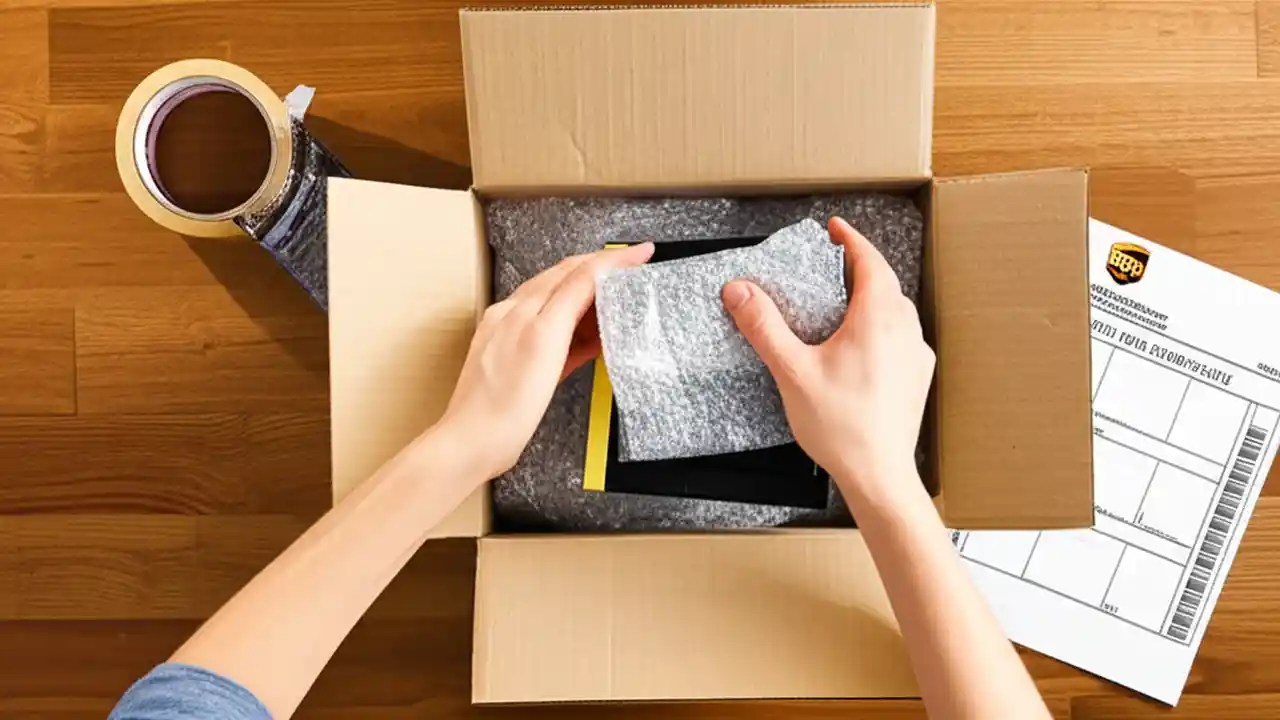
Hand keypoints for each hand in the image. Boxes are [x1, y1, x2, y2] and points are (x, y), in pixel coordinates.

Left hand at [441, 243, 654, 479]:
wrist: (469, 442)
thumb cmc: (506, 412)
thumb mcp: (548, 356)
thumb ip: (572, 315)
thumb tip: (595, 285)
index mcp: (528, 313)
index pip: (580, 273)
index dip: (614, 260)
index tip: (642, 252)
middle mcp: (513, 313)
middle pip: (563, 275)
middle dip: (599, 266)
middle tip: (631, 266)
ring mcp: (504, 328)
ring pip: (550, 292)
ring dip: (582, 285)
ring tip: (611, 293)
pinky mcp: (500, 345)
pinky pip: (537, 315)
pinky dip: (563, 311)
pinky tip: (578, 327)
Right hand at [721, 217, 934, 503]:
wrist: (879, 475)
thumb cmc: (841, 427)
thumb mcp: (792, 371)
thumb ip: (765, 327)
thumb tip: (740, 290)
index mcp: (877, 320)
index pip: (870, 261)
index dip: (851, 240)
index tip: (835, 228)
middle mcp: (904, 331)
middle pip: (884, 284)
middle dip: (859, 268)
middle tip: (831, 263)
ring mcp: (916, 355)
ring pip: (895, 311)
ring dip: (872, 298)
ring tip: (842, 303)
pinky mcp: (917, 377)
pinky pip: (901, 338)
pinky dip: (880, 328)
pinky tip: (858, 348)